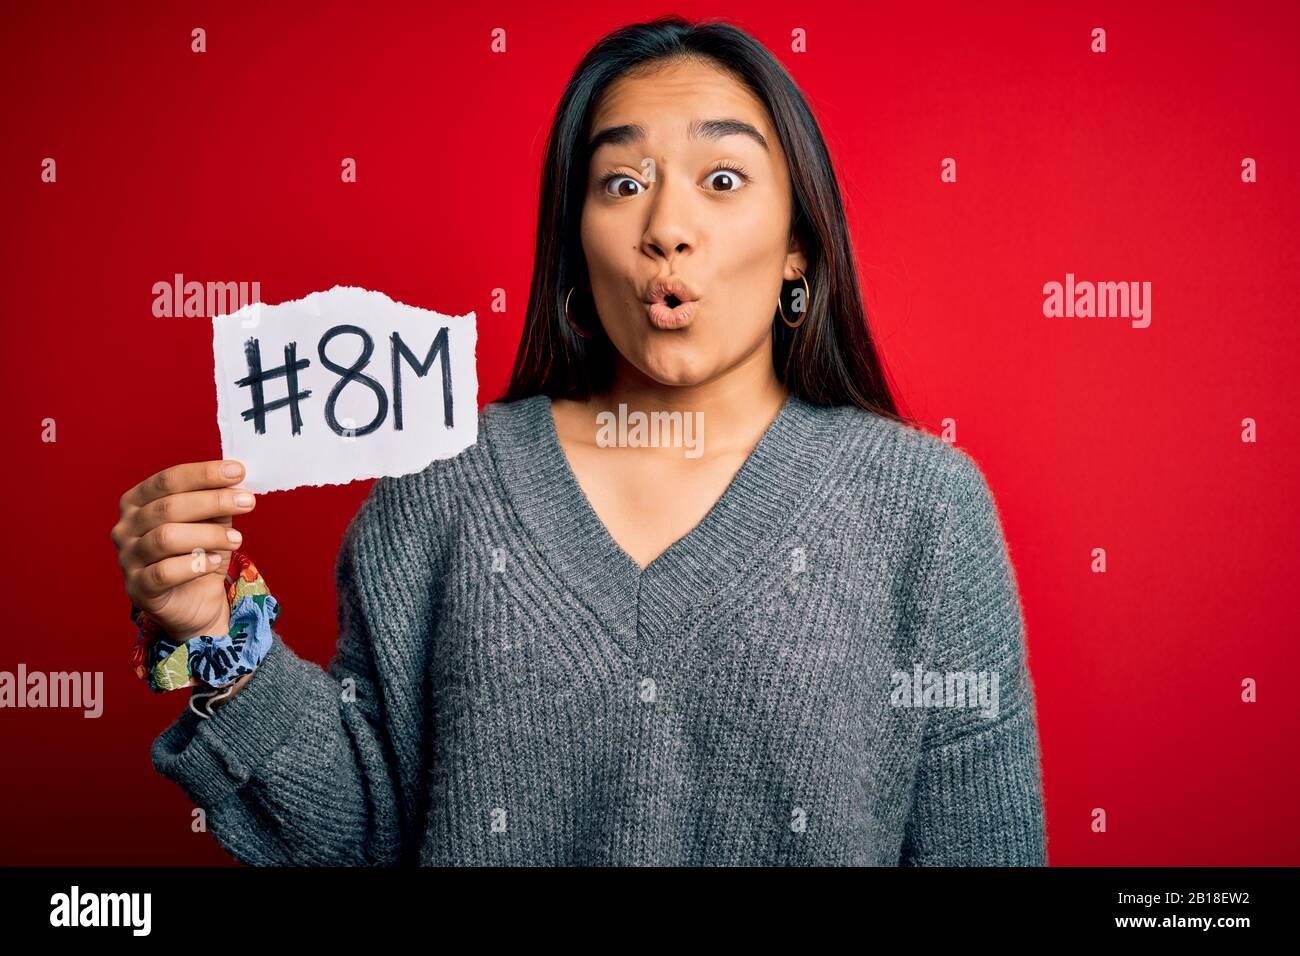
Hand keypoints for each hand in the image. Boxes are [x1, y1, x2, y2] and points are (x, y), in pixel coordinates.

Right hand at [112, 460, 256, 640]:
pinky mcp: (138, 588)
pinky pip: (165, 572)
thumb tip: (235, 481)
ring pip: (166, 538)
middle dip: (213, 501)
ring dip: (209, 535)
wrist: (193, 602)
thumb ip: (216, 502)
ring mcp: (128, 558)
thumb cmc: (198, 553)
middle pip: (169, 507)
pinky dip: (195, 564)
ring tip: (237, 539)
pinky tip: (216, 561)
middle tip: (248, 502)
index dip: (203, 473)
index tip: (238, 471)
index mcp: (137, 502)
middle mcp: (125, 527)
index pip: (168, 480)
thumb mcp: (210, 522)